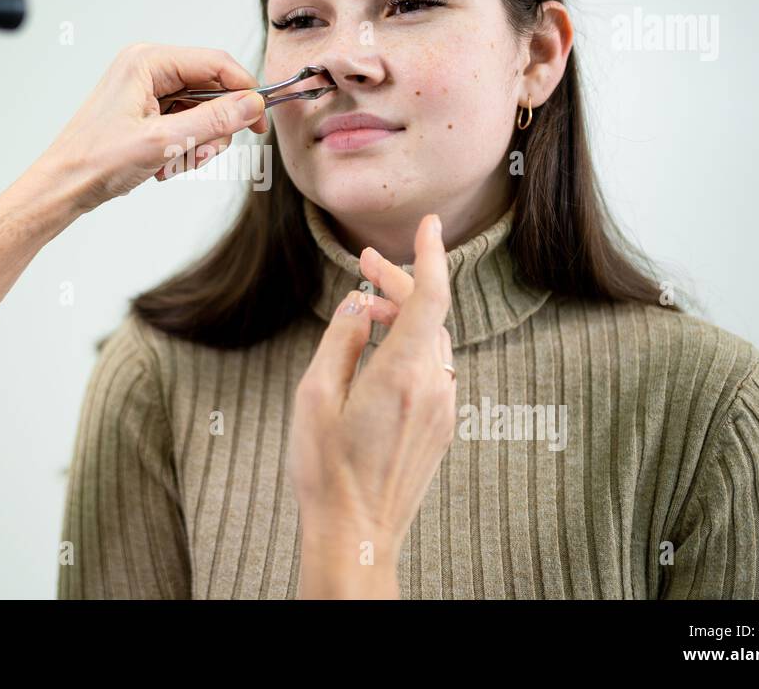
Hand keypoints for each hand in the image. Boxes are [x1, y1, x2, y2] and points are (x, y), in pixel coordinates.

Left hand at [33, 43, 268, 213]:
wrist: (64, 186)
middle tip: (201, 154)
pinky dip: (184, 148)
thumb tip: (252, 105)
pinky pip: (185, 124)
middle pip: (211, 89)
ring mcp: (147, 90)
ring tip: (174, 165)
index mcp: (148, 61)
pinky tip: (164, 166)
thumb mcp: (164, 142)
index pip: (216, 63)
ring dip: (197, 142)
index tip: (260, 121)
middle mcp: (148, 69)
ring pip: (201, 111)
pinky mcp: (146, 111)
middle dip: (213, 127)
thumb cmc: (96, 160)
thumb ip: (214, 120)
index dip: (244, 91)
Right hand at [289, 214, 456, 598]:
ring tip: (369, 313)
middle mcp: (434, 386)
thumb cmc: (326, 468)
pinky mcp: (443, 425)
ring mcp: (444, 408)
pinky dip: (413, 346)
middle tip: (366, 264)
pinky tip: (381, 355)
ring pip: (435, 339)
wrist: (357, 534)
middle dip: (399, 283)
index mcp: (402, 374)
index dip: (430, 254)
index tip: (425, 224)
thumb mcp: (314, 394)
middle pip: (430, 313)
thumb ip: (342, 338)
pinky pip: (435, 367)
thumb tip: (363, 303)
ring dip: (406, 316)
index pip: (431, 296)